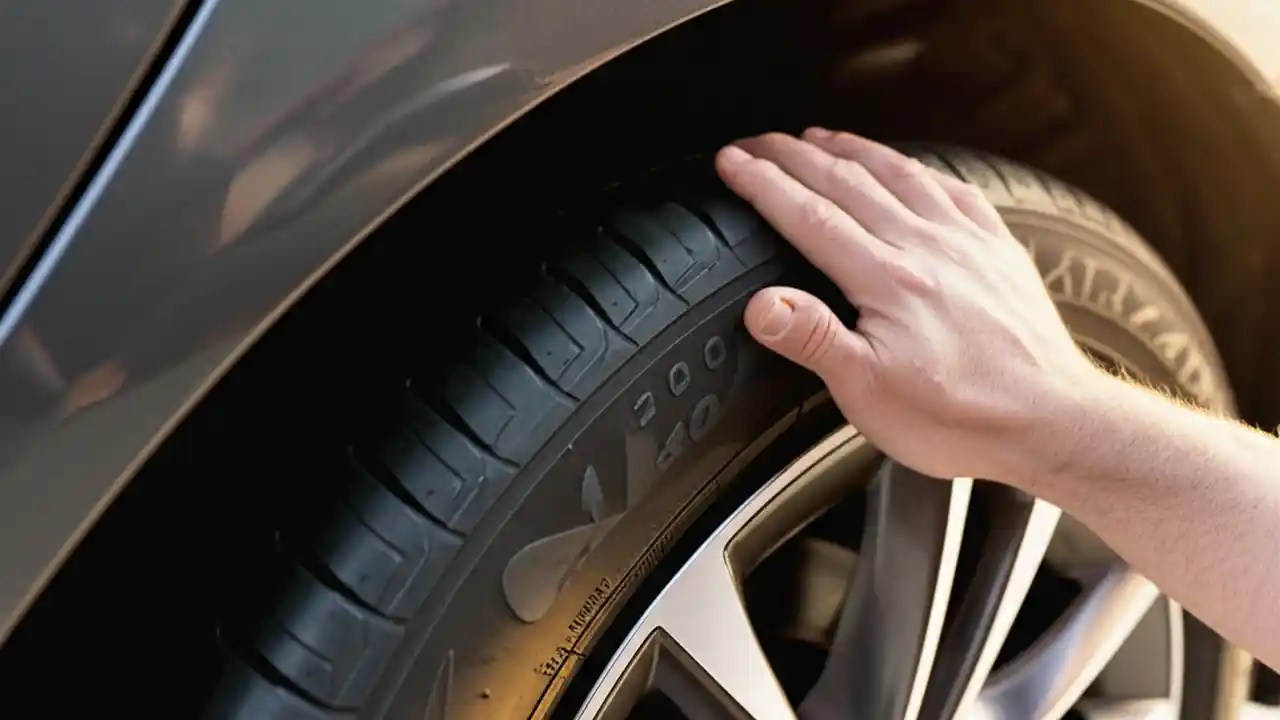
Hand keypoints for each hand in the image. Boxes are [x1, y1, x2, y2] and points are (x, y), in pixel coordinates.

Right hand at [716, 129, 1105, 482]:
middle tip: (760, 142)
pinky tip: (911, 170)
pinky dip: (922, 170)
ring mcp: (967, 244)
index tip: (732, 163)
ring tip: (820, 138)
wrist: (1051, 423)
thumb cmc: (960, 419)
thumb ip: (812, 338)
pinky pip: (956, 191)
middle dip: (794, 156)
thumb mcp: (867, 392)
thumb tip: (761, 303)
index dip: (764, 184)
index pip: (809, 215)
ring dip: (853, 151)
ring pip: (900, 176)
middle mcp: (926, 248)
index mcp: (887, 280)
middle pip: (848, 182)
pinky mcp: (999, 252)